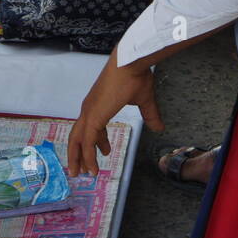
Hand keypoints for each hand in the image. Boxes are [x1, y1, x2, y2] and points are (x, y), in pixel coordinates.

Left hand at [67, 47, 162, 176]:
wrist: (130, 62)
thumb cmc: (135, 76)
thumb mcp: (144, 100)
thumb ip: (150, 115)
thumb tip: (159, 128)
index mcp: (98, 104)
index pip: (93, 126)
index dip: (97, 140)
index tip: (105, 151)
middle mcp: (89, 108)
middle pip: (78, 135)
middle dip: (79, 153)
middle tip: (80, 169)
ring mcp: (89, 112)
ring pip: (78, 141)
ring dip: (78, 158)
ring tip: (80, 174)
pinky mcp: (93, 117)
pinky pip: (87, 142)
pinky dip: (87, 156)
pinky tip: (91, 168)